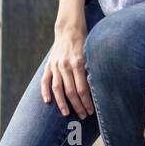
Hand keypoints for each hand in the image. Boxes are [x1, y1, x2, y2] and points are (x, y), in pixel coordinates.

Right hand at [42, 3, 93, 118]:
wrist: (69, 29)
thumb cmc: (85, 42)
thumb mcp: (91, 53)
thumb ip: (92, 69)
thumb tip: (100, 87)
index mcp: (78, 63)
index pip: (82, 89)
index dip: (87, 102)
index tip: (91, 111)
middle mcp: (66, 66)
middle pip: (71, 91)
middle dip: (78, 106)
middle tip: (83, 116)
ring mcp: (55, 66)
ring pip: (57, 89)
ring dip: (62, 103)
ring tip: (67, 113)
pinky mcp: (49, 65)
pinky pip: (45, 81)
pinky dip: (45, 92)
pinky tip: (47, 102)